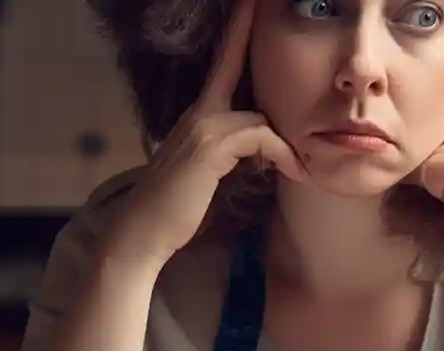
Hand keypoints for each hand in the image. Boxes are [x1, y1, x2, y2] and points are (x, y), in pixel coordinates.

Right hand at [101, 0, 306, 271]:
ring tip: (301, 169)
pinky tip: (293, 174)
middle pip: (232, 65)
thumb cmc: (177, 212)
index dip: (235, 35)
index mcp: (196, 118)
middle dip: (244, 31)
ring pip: (258, 115)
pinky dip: (282, 155)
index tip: (247, 4)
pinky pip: (260, 137)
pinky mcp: (209, 147)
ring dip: (284, 143)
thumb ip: (234, 155)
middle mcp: (196, 114)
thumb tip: (267, 153)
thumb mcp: (211, 176)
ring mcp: (200, 127)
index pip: (221, 66)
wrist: (142, 234)